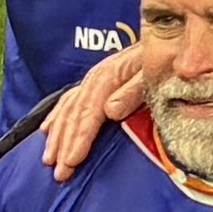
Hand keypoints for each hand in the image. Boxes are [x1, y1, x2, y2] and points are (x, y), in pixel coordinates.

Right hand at [38, 37, 174, 180]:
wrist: (167, 38)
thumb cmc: (164, 60)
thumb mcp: (153, 73)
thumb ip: (133, 91)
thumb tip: (110, 110)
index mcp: (108, 78)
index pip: (89, 113)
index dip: (79, 138)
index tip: (71, 161)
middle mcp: (94, 79)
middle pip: (74, 115)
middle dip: (64, 145)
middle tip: (59, 173)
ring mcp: (91, 80)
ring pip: (67, 109)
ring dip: (56, 136)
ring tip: (48, 160)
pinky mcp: (93, 82)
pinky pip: (68, 101)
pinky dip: (55, 117)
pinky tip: (46, 131)